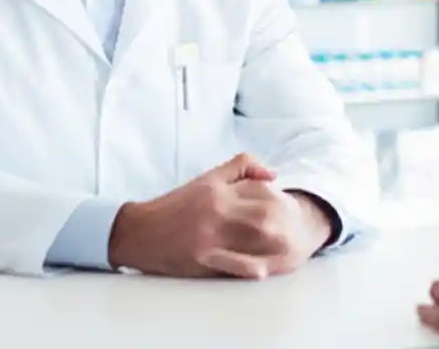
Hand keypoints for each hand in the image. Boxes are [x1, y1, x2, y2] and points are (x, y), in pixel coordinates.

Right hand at [108, 153, 330, 278]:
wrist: (141, 231)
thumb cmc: (176, 205)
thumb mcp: (206, 179)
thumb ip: (240, 168)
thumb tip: (273, 175)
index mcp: (217, 191)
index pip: (259, 192)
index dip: (281, 202)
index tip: (293, 212)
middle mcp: (215, 211)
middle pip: (262, 215)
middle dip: (283, 225)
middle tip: (297, 235)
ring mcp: (209, 237)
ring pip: (252, 240)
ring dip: (274, 247)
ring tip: (289, 253)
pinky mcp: (201, 258)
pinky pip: (232, 264)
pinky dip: (251, 267)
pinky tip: (265, 270)